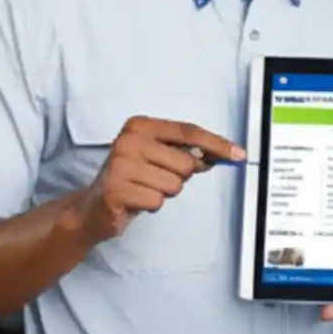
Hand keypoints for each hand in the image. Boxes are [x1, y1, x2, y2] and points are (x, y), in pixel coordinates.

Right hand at [71, 116, 244, 246]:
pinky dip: (152, 205)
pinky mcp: (116, 190)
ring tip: (144, 190)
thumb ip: (187, 153)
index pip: (188, 132)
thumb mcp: (158, 157)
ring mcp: (120, 164)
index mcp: (140, 125)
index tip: (239, 153)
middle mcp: (129, 140)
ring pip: (174, 185)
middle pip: (186, 163)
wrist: (93, 207)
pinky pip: (157, 201)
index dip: (216, 144)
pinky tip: (135, 201)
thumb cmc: (132, 178)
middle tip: (156, 179)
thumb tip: (224, 154)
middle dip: (179, 178)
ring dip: (164, 193)